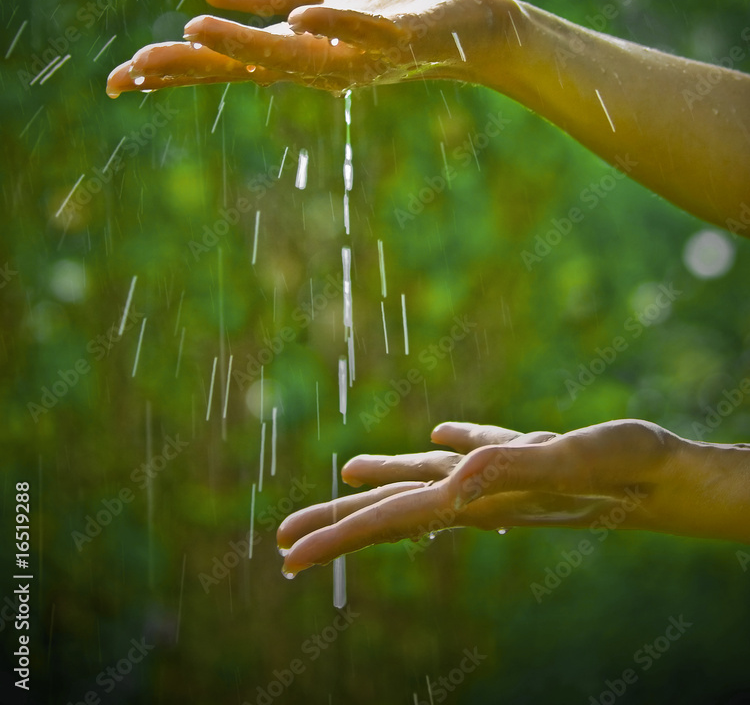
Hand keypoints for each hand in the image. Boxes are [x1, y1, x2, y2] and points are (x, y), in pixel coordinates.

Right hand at [106, 0, 515, 95]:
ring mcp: (360, 55)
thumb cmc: (395, 10)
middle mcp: (323, 64)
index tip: (118, 80)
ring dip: (249, 44)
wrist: (468, 23)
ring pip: (298, 56)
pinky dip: (339, 25)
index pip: (226, 64)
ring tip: (196, 29)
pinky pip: (368, 33)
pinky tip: (306, 13)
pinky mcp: (400, 38)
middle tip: (137, 65)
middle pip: (248, 67)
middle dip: (193, 65)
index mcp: (299, 53)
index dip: (175, 69)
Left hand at [276, 420, 684, 576]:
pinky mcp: (519, 457)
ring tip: (344, 477)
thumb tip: (456, 473)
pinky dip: (445, 444)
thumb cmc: (618, 469)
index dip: (334, 536)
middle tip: (285, 540)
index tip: (287, 556)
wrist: (659, 477)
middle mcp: (474, 496)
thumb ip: (511, 465)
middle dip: (336, 522)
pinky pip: (469, 450)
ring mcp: (495, 479)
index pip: (387, 522)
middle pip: (390, 509)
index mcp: (473, 501)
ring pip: (424, 476)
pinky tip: (439, 433)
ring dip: (381, 479)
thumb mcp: (564, 460)